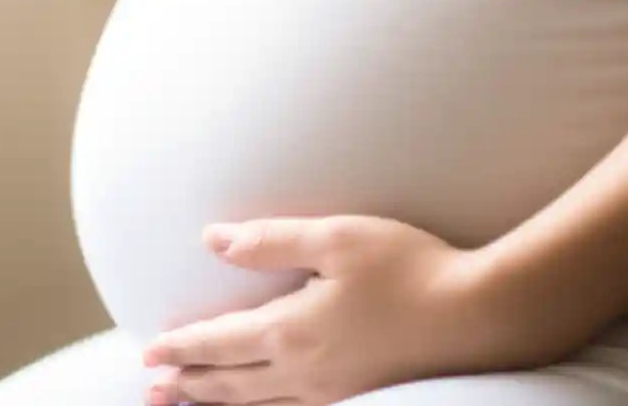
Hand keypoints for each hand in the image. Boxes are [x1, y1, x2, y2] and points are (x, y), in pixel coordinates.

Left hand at [141, 216, 504, 405]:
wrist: (479, 315)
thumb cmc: (409, 268)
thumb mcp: (335, 238)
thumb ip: (270, 241)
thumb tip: (212, 240)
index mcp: (292, 331)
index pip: (219, 344)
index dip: (180, 349)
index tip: (149, 354)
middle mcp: (304, 371)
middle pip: (230, 384)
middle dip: (186, 385)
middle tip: (152, 388)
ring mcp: (332, 391)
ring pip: (258, 405)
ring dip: (215, 404)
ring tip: (186, 404)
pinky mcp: (358, 397)